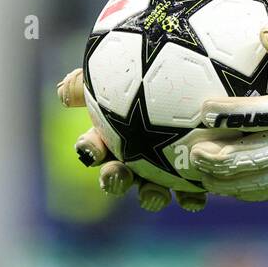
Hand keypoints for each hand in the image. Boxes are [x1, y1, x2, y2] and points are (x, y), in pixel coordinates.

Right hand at [56, 67, 206, 213]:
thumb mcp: (127, 68)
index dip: (89, 148)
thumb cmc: (160, 70)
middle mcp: (136, 155)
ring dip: (148, 196)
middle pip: (117, 174)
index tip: (92, 148)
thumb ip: (96, 79)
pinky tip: (195, 196)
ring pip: (150, 190)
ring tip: (154, 195)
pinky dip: (189, 198)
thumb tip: (62, 92)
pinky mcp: (193, 175)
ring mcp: (163, 169)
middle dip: (113, 179)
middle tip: (117, 174)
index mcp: (116, 132)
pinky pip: (189, 193)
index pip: (94, 144)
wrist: (205, 75)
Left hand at [188, 24, 267, 201]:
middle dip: (220, 159)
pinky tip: (221, 184)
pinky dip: (244, 190)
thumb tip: (262, 32)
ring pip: (261, 183)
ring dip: (226, 181)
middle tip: (190, 151)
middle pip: (257, 160)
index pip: (265, 115)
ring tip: (195, 173)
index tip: (204, 109)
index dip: (232, 115)